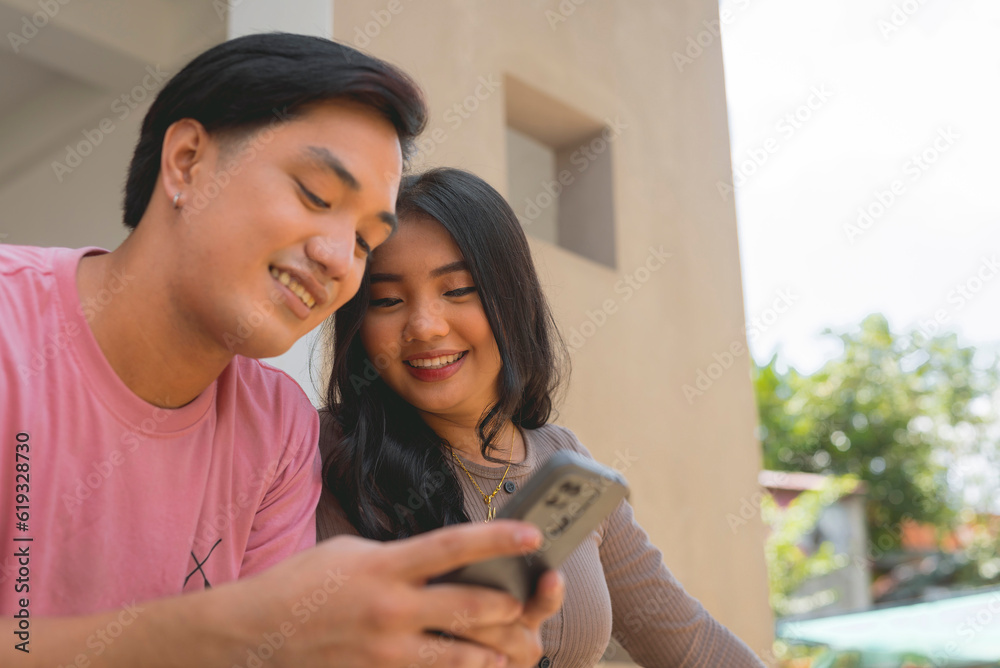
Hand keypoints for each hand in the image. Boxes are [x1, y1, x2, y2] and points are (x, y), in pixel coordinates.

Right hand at [228, 520, 560, 667]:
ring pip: (461, 654)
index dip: (498, 539)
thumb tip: (443, 563)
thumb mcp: (354, 552)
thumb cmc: (304, 582)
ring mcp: (386, 650)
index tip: (533, 534)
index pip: (453, 545)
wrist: (256, 633)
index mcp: (385, 565)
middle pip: (470, 606)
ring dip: (494, 649)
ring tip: (512, 643)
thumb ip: (401, 559)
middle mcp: (391, 608)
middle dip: (508, 605)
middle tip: (525, 599)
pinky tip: (478, 666)